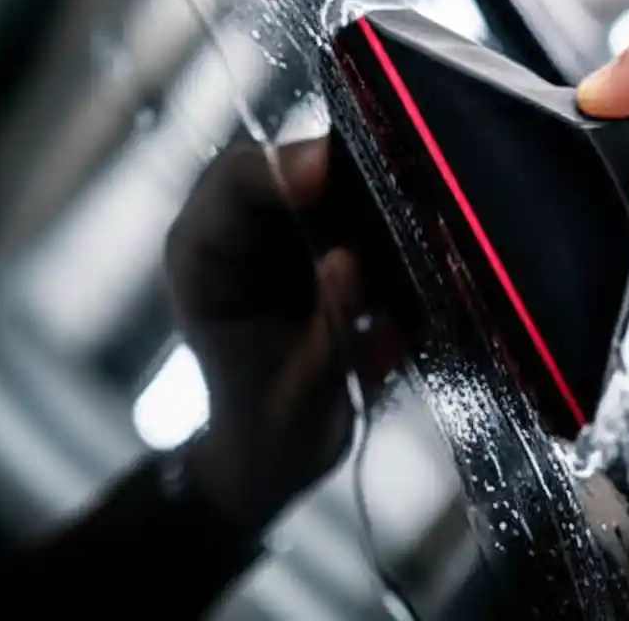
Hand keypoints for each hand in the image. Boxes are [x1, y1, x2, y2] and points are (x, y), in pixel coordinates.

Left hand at [163, 137, 382, 528]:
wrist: (272, 462)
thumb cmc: (269, 435)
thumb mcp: (300, 396)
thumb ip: (327, 329)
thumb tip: (353, 260)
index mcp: (205, 262)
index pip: (234, 185)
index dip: (282, 168)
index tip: (330, 169)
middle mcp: (239, 237)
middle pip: (286, 167)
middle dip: (344, 170)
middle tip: (407, 185)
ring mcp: (280, 240)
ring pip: (327, 184)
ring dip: (373, 194)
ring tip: (424, 214)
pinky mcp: (320, 251)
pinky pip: (357, 215)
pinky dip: (389, 225)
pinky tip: (421, 248)